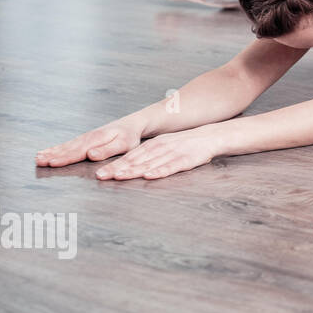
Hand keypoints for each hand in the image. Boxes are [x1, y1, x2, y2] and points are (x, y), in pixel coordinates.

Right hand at [37, 118, 143, 167]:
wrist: (132, 124)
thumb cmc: (129, 136)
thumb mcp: (123, 144)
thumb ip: (107, 150)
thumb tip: (91, 155)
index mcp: (96, 140)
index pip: (78, 151)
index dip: (64, 158)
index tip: (51, 163)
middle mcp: (88, 138)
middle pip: (68, 148)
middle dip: (52, 155)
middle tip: (38, 162)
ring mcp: (85, 138)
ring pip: (65, 146)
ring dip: (51, 152)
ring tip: (37, 158)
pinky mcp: (84, 139)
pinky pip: (67, 144)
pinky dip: (56, 148)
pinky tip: (46, 152)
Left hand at [95, 127, 220, 180]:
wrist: (211, 136)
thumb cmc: (186, 145)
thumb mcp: (165, 145)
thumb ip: (149, 155)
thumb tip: (129, 166)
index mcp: (154, 145)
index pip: (131, 156)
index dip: (115, 164)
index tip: (100, 173)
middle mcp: (160, 148)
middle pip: (136, 160)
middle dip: (118, 169)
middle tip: (101, 176)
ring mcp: (173, 153)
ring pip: (150, 163)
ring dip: (134, 170)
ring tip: (120, 176)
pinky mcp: (186, 160)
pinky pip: (171, 166)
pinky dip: (160, 171)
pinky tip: (150, 176)